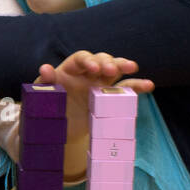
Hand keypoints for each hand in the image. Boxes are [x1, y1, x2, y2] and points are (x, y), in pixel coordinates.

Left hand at [36, 51, 153, 140]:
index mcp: (69, 70)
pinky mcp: (108, 99)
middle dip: (107, 62)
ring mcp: (99, 85)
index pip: (81, 58)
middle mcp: (86, 74)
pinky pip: (125, 89)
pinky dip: (137, 86)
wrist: (57, 132)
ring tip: (132, 67)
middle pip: (101, 60)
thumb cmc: (46, 110)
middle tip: (111, 71)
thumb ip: (45, 83)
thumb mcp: (41, 98)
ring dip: (123, 65)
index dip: (88, 60)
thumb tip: (45, 68)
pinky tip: (148, 85)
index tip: (93, 69)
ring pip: (115, 70)